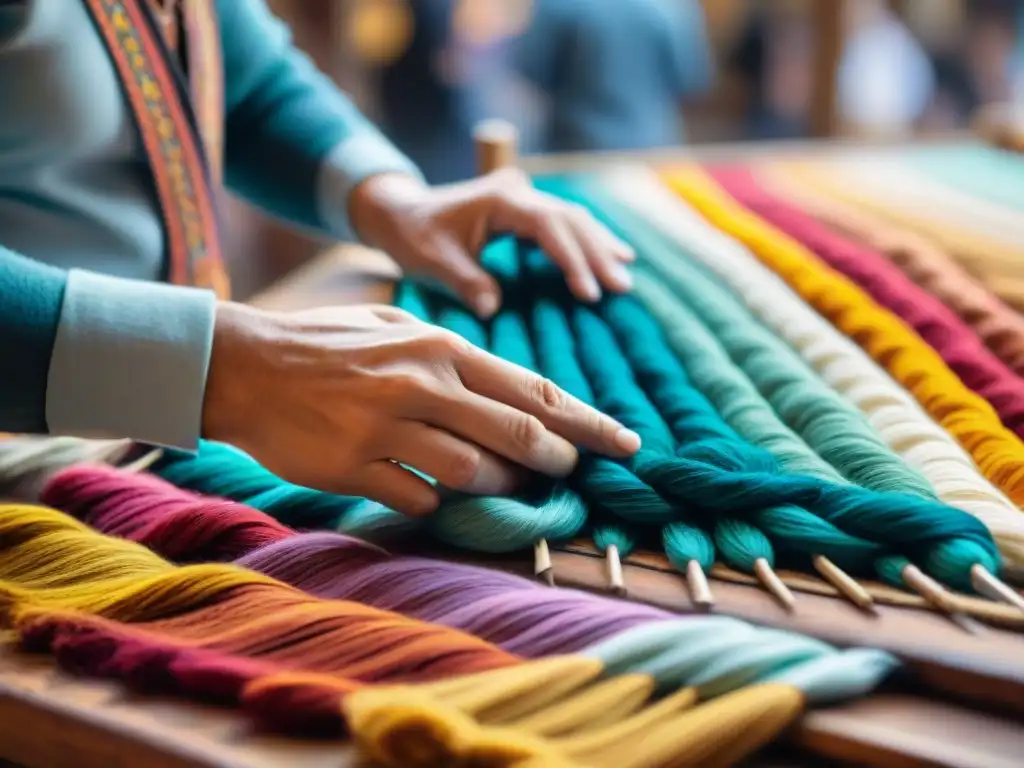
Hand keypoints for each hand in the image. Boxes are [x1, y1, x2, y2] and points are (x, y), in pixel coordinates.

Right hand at [203, 302, 641, 515]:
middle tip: (573, 471)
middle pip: (519, 435)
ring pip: (475, 473)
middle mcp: (422, 385)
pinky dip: (438, 502)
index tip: (626, 442)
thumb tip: (507, 391)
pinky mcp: (357, 467)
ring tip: (507, 484)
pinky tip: (432, 492)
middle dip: (560, 459)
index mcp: (440, 348)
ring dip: (502, 487)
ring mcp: (388, 428)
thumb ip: (452, 355)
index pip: (533, 390)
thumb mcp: (394, 326)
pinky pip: (420, 499)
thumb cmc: (326, 342)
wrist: (244, 364)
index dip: (587, 421)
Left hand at [348, 169, 634, 317]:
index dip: (572, 259)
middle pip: (570, 220)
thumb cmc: (412, 235)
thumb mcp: (432, 261)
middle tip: (622, 287)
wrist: (398, 211)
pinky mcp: (523, 212)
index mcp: (500, 200)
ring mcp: (522, 199)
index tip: (588, 292)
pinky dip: (585, 241)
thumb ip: (464, 281)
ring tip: (625, 274)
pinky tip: (609, 256)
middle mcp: (518, 194)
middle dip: (597, 254)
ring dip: (598, 246)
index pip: (549, 227)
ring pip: (572, 219)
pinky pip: (562, 224)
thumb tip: (493, 308)